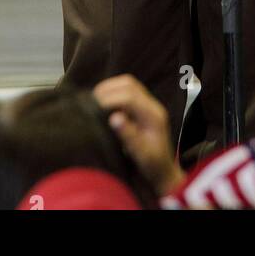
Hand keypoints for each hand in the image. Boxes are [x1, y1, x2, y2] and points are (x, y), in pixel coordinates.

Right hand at [92, 74, 184, 196]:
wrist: (163, 171)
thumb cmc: (152, 165)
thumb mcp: (141, 154)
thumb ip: (129, 135)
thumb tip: (114, 117)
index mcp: (153, 115)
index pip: (130, 97)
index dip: (110, 100)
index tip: (94, 110)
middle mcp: (152, 106)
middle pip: (129, 84)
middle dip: (108, 90)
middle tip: (91, 103)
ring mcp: (148, 105)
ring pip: (127, 84)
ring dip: (109, 89)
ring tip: (94, 102)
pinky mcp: (141, 108)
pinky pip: (126, 91)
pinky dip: (112, 93)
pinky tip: (102, 105)